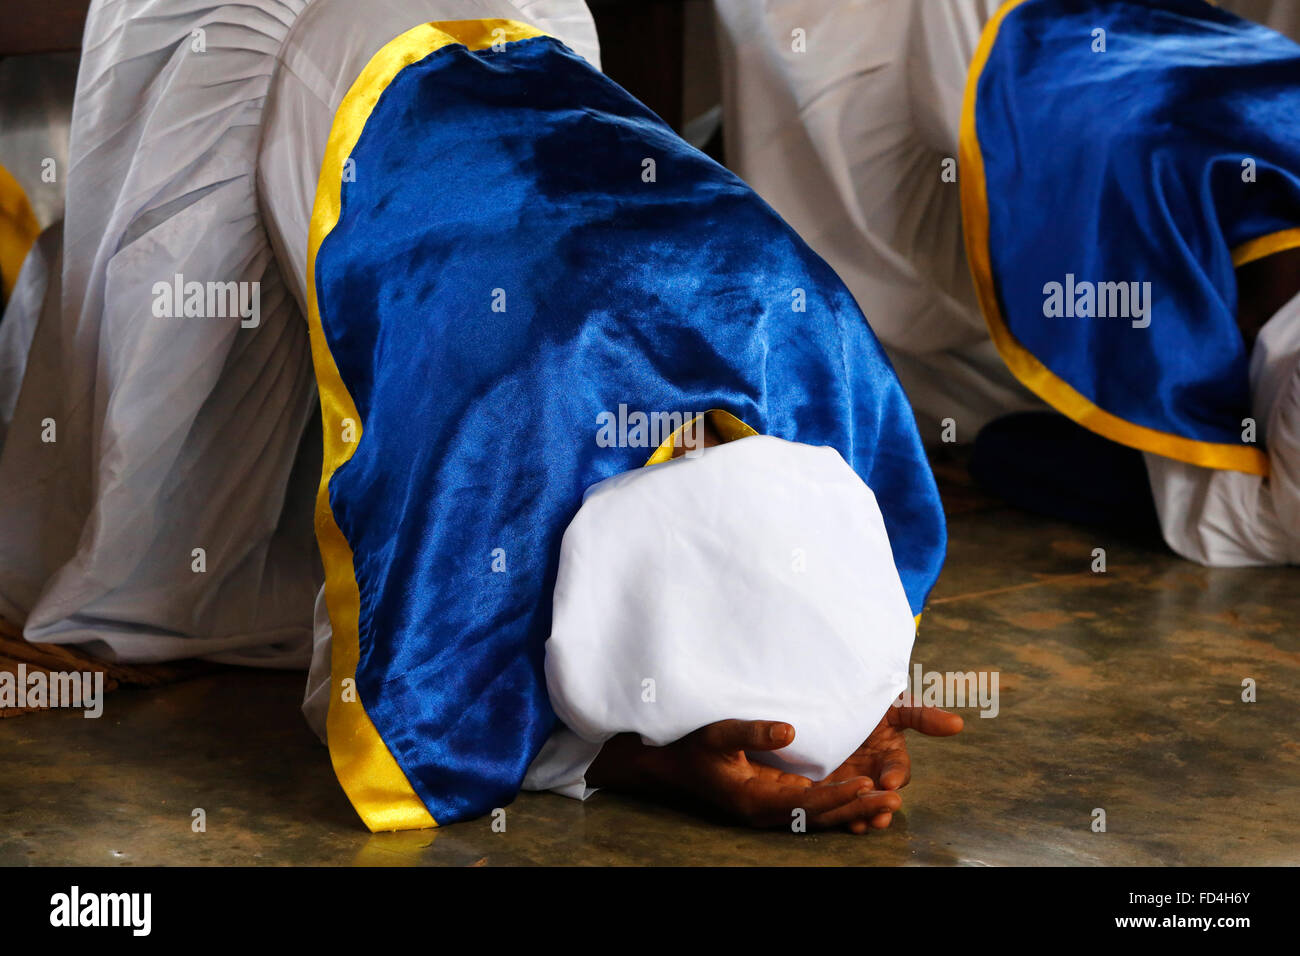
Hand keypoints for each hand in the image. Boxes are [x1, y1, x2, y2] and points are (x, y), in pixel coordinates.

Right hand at [588, 719, 901, 831]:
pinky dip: (838, 806)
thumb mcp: (718, 733)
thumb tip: (791, 730)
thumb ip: (752, 733)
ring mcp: (769, 809)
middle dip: (856, 807)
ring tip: (888, 802)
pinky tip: (861, 798)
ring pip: (819, 816)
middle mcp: (765, 811)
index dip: (836, 794)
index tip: (866, 784)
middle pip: (818, 815)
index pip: (804, 801)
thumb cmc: (692, 745)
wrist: (669, 764)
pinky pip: (811, 809)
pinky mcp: (773, 801)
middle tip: (893, 799)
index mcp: (754, 799)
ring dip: (853, 809)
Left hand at [820, 704, 963, 832]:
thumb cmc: (866, 701)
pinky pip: (830, 804)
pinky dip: (832, 812)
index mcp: (890, 757)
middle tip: (879, 818)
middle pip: (879, 796)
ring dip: (860, 817)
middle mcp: (872, 774)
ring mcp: (849, 782)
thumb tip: (958, 723)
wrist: (826, 701)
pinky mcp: (825, 785)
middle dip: (880, 807)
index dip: (895, 775)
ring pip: (858, 805)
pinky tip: (830, 817)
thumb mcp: (893, 705)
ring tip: (860, 825)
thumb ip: (922, 715)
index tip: (889, 781)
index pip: (897, 770)